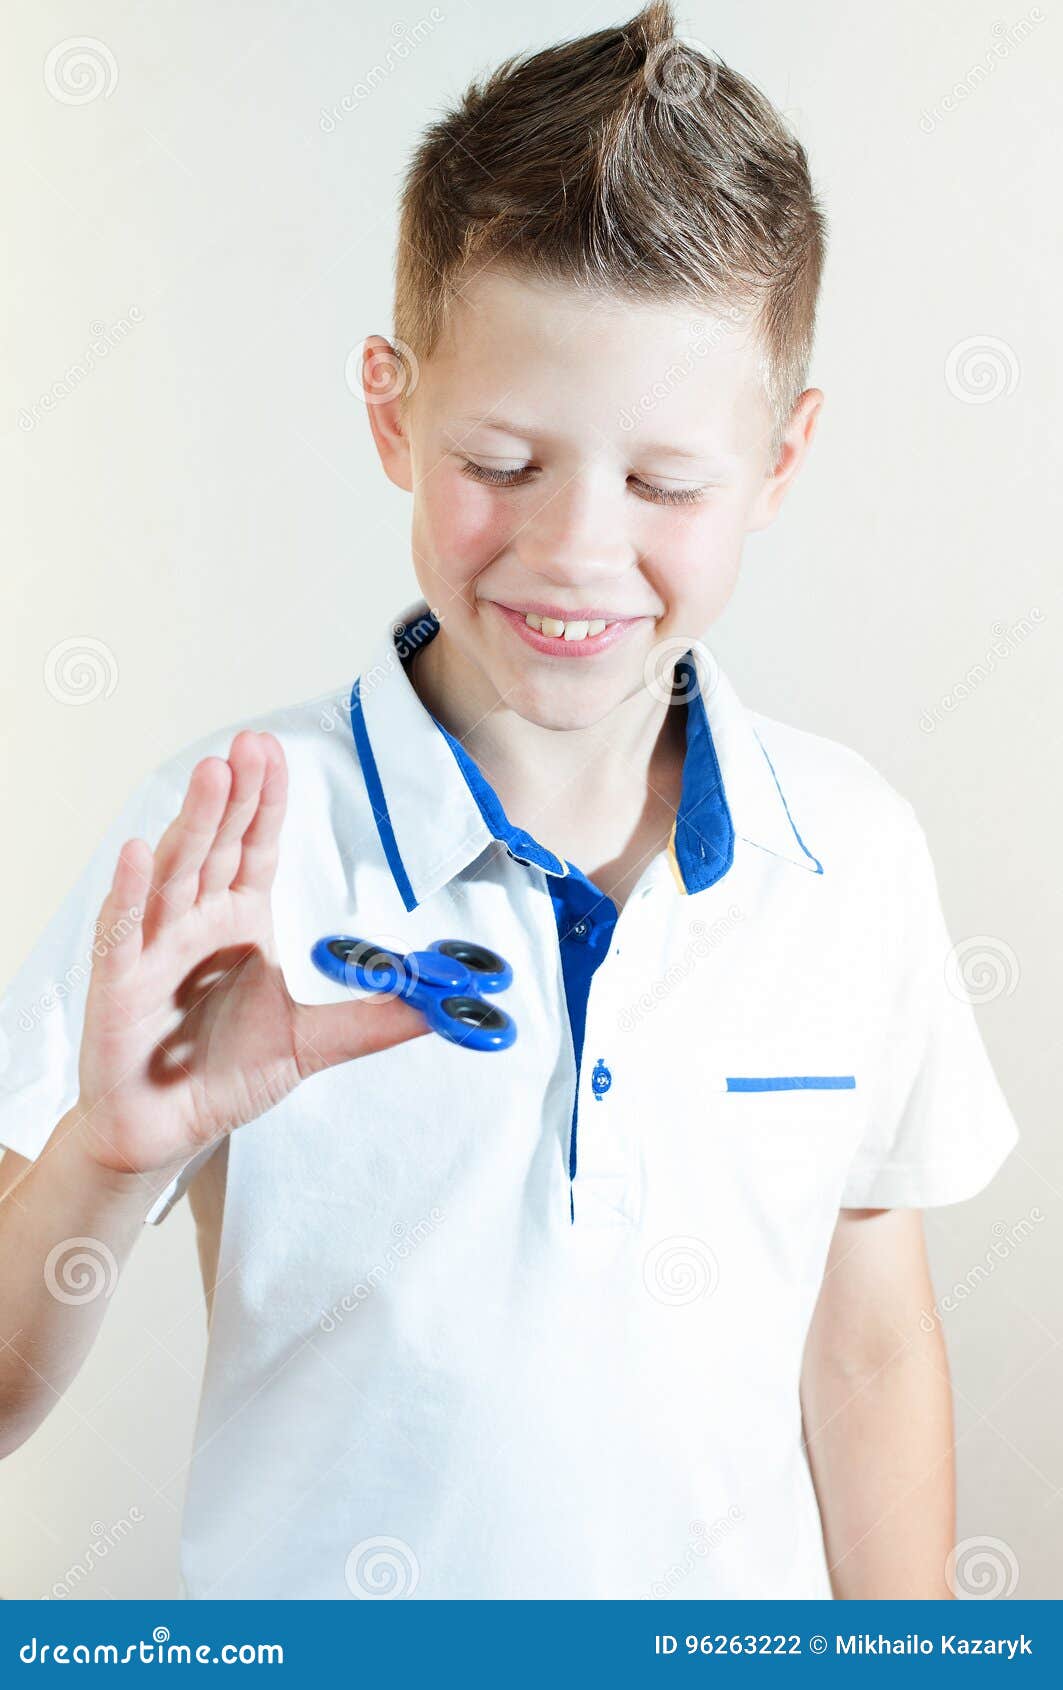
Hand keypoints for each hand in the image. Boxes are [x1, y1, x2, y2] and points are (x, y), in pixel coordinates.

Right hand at [75, 731, 428, 1177]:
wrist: (165, 1130)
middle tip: (252, 744)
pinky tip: (140, 853)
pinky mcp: (120, 984)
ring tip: (213, 773)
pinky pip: (124, 932)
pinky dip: (130, 893)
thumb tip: (443, 1004)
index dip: (267, 802)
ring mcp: (155, 949)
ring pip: (174, 873)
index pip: (255, 849)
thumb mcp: (314, 1044)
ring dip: (193, 823)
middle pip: (217, 846)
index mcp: (240, 922)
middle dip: (235, 794)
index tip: (276, 751)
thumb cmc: (224, 1075)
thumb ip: (375, 1020)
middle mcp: (196, 924)